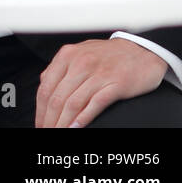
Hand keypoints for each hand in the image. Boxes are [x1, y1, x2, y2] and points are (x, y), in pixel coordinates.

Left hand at [35, 38, 167, 126]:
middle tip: (47, 130)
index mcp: (67, 56)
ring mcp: (98, 74)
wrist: (142, 49)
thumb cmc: (111, 54)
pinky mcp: (116, 84)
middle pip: (57, 98)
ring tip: (59, 132)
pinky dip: (84, 118)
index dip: (40, 109)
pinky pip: (95, 103)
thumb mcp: (80, 53)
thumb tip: (44, 83)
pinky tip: (77, 127)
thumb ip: (62, 67)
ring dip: (63, 122)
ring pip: (72, 103)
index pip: (45, 87)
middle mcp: (80, 63)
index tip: (40, 122)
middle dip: (49, 119)